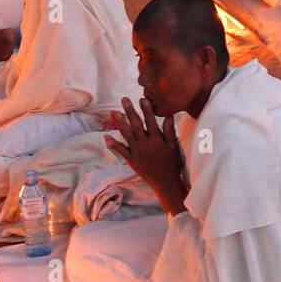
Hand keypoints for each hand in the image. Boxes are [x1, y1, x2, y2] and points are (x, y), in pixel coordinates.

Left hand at [105, 97, 188, 214]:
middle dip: (129, 111)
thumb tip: (168, 115)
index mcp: (157, 140)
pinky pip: (121, 151)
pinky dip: (113, 144)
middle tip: (124, 99)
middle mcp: (146, 145)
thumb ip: (170, 131)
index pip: (150, 121)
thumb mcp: (174, 146)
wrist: (165, 182)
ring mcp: (137, 153)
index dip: (146, 109)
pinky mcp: (132, 160)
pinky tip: (106, 136)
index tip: (142, 99)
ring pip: (126, 135)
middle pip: (136, 125)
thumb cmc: (172, 163)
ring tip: (114, 112)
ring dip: (119, 123)